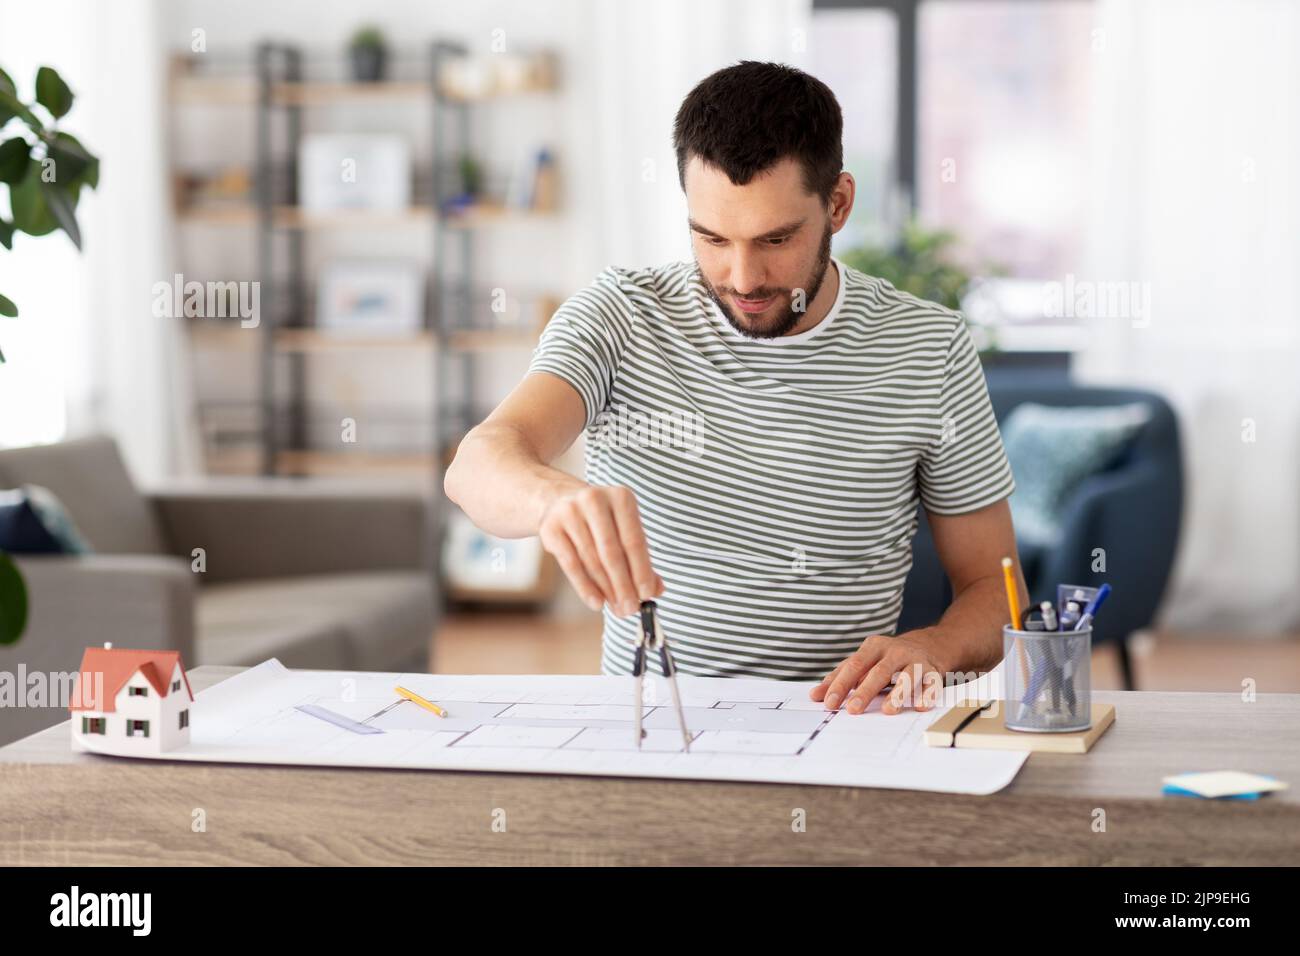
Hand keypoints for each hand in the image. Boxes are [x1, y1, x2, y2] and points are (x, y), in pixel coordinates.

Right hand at [537, 484, 663, 615]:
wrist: (562, 503)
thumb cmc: (603, 523)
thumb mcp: (625, 532)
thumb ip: (642, 560)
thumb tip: (657, 590)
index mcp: (620, 497)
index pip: (634, 541)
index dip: (641, 570)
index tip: (647, 595)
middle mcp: (594, 499)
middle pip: (612, 552)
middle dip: (623, 585)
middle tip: (630, 608)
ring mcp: (569, 512)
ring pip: (591, 560)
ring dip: (606, 589)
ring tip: (617, 608)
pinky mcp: (550, 527)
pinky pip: (570, 564)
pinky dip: (585, 587)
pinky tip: (596, 602)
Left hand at [809, 632, 945, 714]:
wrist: (928, 645)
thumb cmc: (887, 657)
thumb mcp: (863, 661)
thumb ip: (839, 677)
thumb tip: (815, 695)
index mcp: (874, 647)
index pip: (854, 665)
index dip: (841, 684)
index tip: (830, 702)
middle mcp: (895, 652)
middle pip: (879, 672)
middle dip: (865, 691)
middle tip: (853, 709)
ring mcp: (916, 661)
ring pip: (907, 677)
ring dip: (898, 694)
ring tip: (888, 710)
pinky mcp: (933, 672)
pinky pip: (932, 683)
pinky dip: (927, 694)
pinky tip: (920, 705)